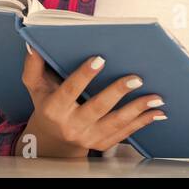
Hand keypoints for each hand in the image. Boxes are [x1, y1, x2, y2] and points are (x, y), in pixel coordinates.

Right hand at [15, 48, 166, 156]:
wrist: (53, 138)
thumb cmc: (47, 105)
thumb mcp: (35, 87)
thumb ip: (33, 66)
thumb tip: (32, 44)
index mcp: (54, 109)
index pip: (69, 91)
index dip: (84, 75)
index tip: (100, 58)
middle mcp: (71, 126)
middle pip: (97, 108)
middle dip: (117, 92)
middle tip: (136, 78)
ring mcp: (88, 137)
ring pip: (115, 123)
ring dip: (137, 110)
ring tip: (155, 97)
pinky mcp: (102, 144)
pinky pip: (125, 134)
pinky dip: (142, 122)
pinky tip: (156, 112)